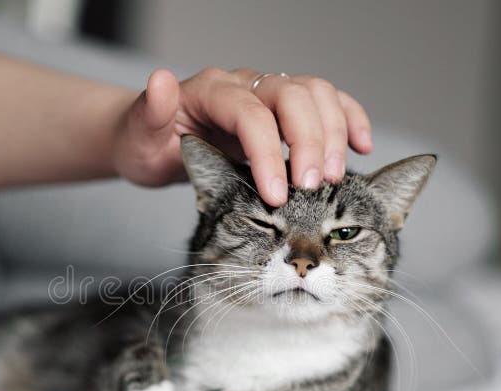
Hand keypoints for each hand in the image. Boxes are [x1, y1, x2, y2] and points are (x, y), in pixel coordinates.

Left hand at [112, 68, 372, 205]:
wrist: (153, 141)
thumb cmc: (147, 145)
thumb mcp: (138, 137)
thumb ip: (151, 113)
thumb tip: (161, 81)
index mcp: (211, 92)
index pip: (250, 114)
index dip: (268, 154)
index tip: (276, 198)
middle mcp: (245, 85)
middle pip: (293, 96)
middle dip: (308, 142)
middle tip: (312, 189)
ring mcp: (269, 92)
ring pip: (317, 94)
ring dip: (333, 134)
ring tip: (334, 178)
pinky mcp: (286, 109)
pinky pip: (327, 103)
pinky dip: (349, 120)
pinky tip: (362, 147)